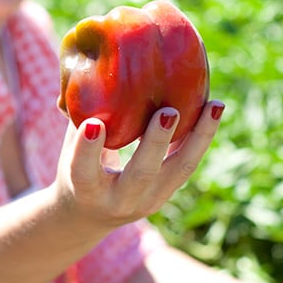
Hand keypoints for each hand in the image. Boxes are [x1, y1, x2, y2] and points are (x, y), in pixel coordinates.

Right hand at [54, 100, 224, 229]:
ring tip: (214, 106)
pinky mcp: (167, 192)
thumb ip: (78, 119)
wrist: (90, 215)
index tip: (93, 124)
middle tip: (168, 112)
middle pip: (141, 174)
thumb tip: (83, 68)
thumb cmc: (76, 169)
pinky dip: (202, 136)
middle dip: (156, 143)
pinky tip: (214, 108)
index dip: (88, 150)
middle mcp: (119, 200)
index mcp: (85, 189)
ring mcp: (148, 200)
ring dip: (199, 137)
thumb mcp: (68, 151)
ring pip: (179, 170)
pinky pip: (189, 163)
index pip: (84, 171)